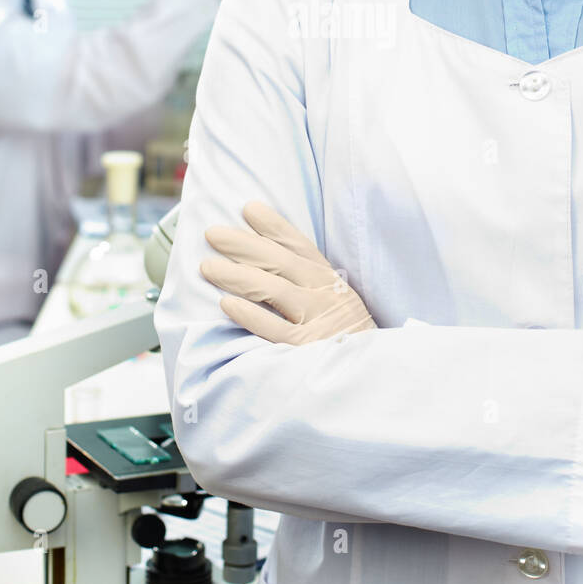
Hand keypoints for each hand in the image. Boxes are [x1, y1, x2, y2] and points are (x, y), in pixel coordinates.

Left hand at [200, 200, 376, 344]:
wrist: (374, 375)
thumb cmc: (347, 336)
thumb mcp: (339, 300)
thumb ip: (310, 280)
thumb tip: (270, 258)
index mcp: (329, 279)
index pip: (299, 245)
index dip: (273, 226)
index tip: (249, 209)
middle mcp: (323, 294)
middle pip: (279, 262)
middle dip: (243, 245)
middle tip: (213, 234)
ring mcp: (315, 319)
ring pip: (272, 290)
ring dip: (237, 275)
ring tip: (208, 266)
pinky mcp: (306, 348)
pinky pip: (274, 329)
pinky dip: (250, 315)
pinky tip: (227, 304)